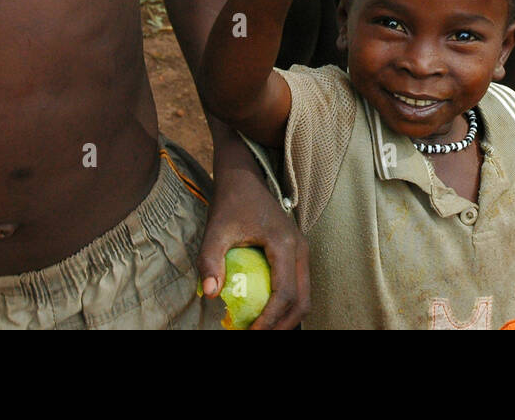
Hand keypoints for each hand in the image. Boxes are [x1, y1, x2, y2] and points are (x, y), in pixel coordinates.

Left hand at [197, 166, 309, 329]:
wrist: (245, 177)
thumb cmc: (230, 202)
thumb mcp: (215, 230)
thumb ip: (210, 261)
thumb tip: (209, 295)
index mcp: (285, 245)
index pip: (285, 293)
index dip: (270, 319)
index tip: (251, 333)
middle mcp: (300, 249)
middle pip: (302, 300)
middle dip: (284, 325)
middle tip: (259, 337)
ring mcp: (302, 251)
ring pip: (304, 294)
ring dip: (287, 318)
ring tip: (263, 330)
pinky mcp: (297, 252)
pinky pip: (298, 285)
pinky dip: (286, 305)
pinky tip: (265, 313)